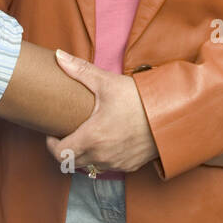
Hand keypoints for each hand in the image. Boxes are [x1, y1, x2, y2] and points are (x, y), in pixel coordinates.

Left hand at [44, 50, 157, 173]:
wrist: (171, 113)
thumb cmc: (138, 99)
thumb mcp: (106, 82)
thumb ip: (79, 70)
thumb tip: (58, 56)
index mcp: (92, 137)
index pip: (60, 154)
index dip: (51, 145)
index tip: (53, 132)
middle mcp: (102, 155)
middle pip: (71, 163)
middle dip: (65, 150)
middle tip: (66, 133)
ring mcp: (116, 163)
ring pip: (89, 166)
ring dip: (83, 155)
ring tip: (84, 136)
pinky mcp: (130, 166)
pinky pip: (108, 167)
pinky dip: (101, 158)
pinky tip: (105, 142)